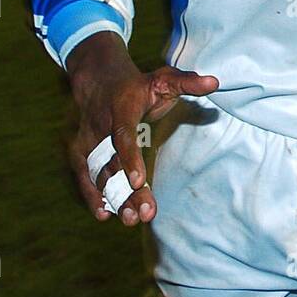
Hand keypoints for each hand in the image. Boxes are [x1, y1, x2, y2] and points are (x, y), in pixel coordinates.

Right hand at [65, 31, 218, 225]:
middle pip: (113, 162)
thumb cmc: (139, 84)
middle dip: (127, 190)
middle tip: (144, 214)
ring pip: (100, 173)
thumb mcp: (164, 77)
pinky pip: (85, 176)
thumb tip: (215, 82)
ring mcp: (88, 140)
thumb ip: (188, 82)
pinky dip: (93, 195)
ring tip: (131, 219)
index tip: (138, 181)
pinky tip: (105, 214)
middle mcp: (100, 126)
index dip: (130, 159)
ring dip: (114, 198)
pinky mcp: (81, 151)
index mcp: (121, 108)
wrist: (99, 80)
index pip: (123, 135)